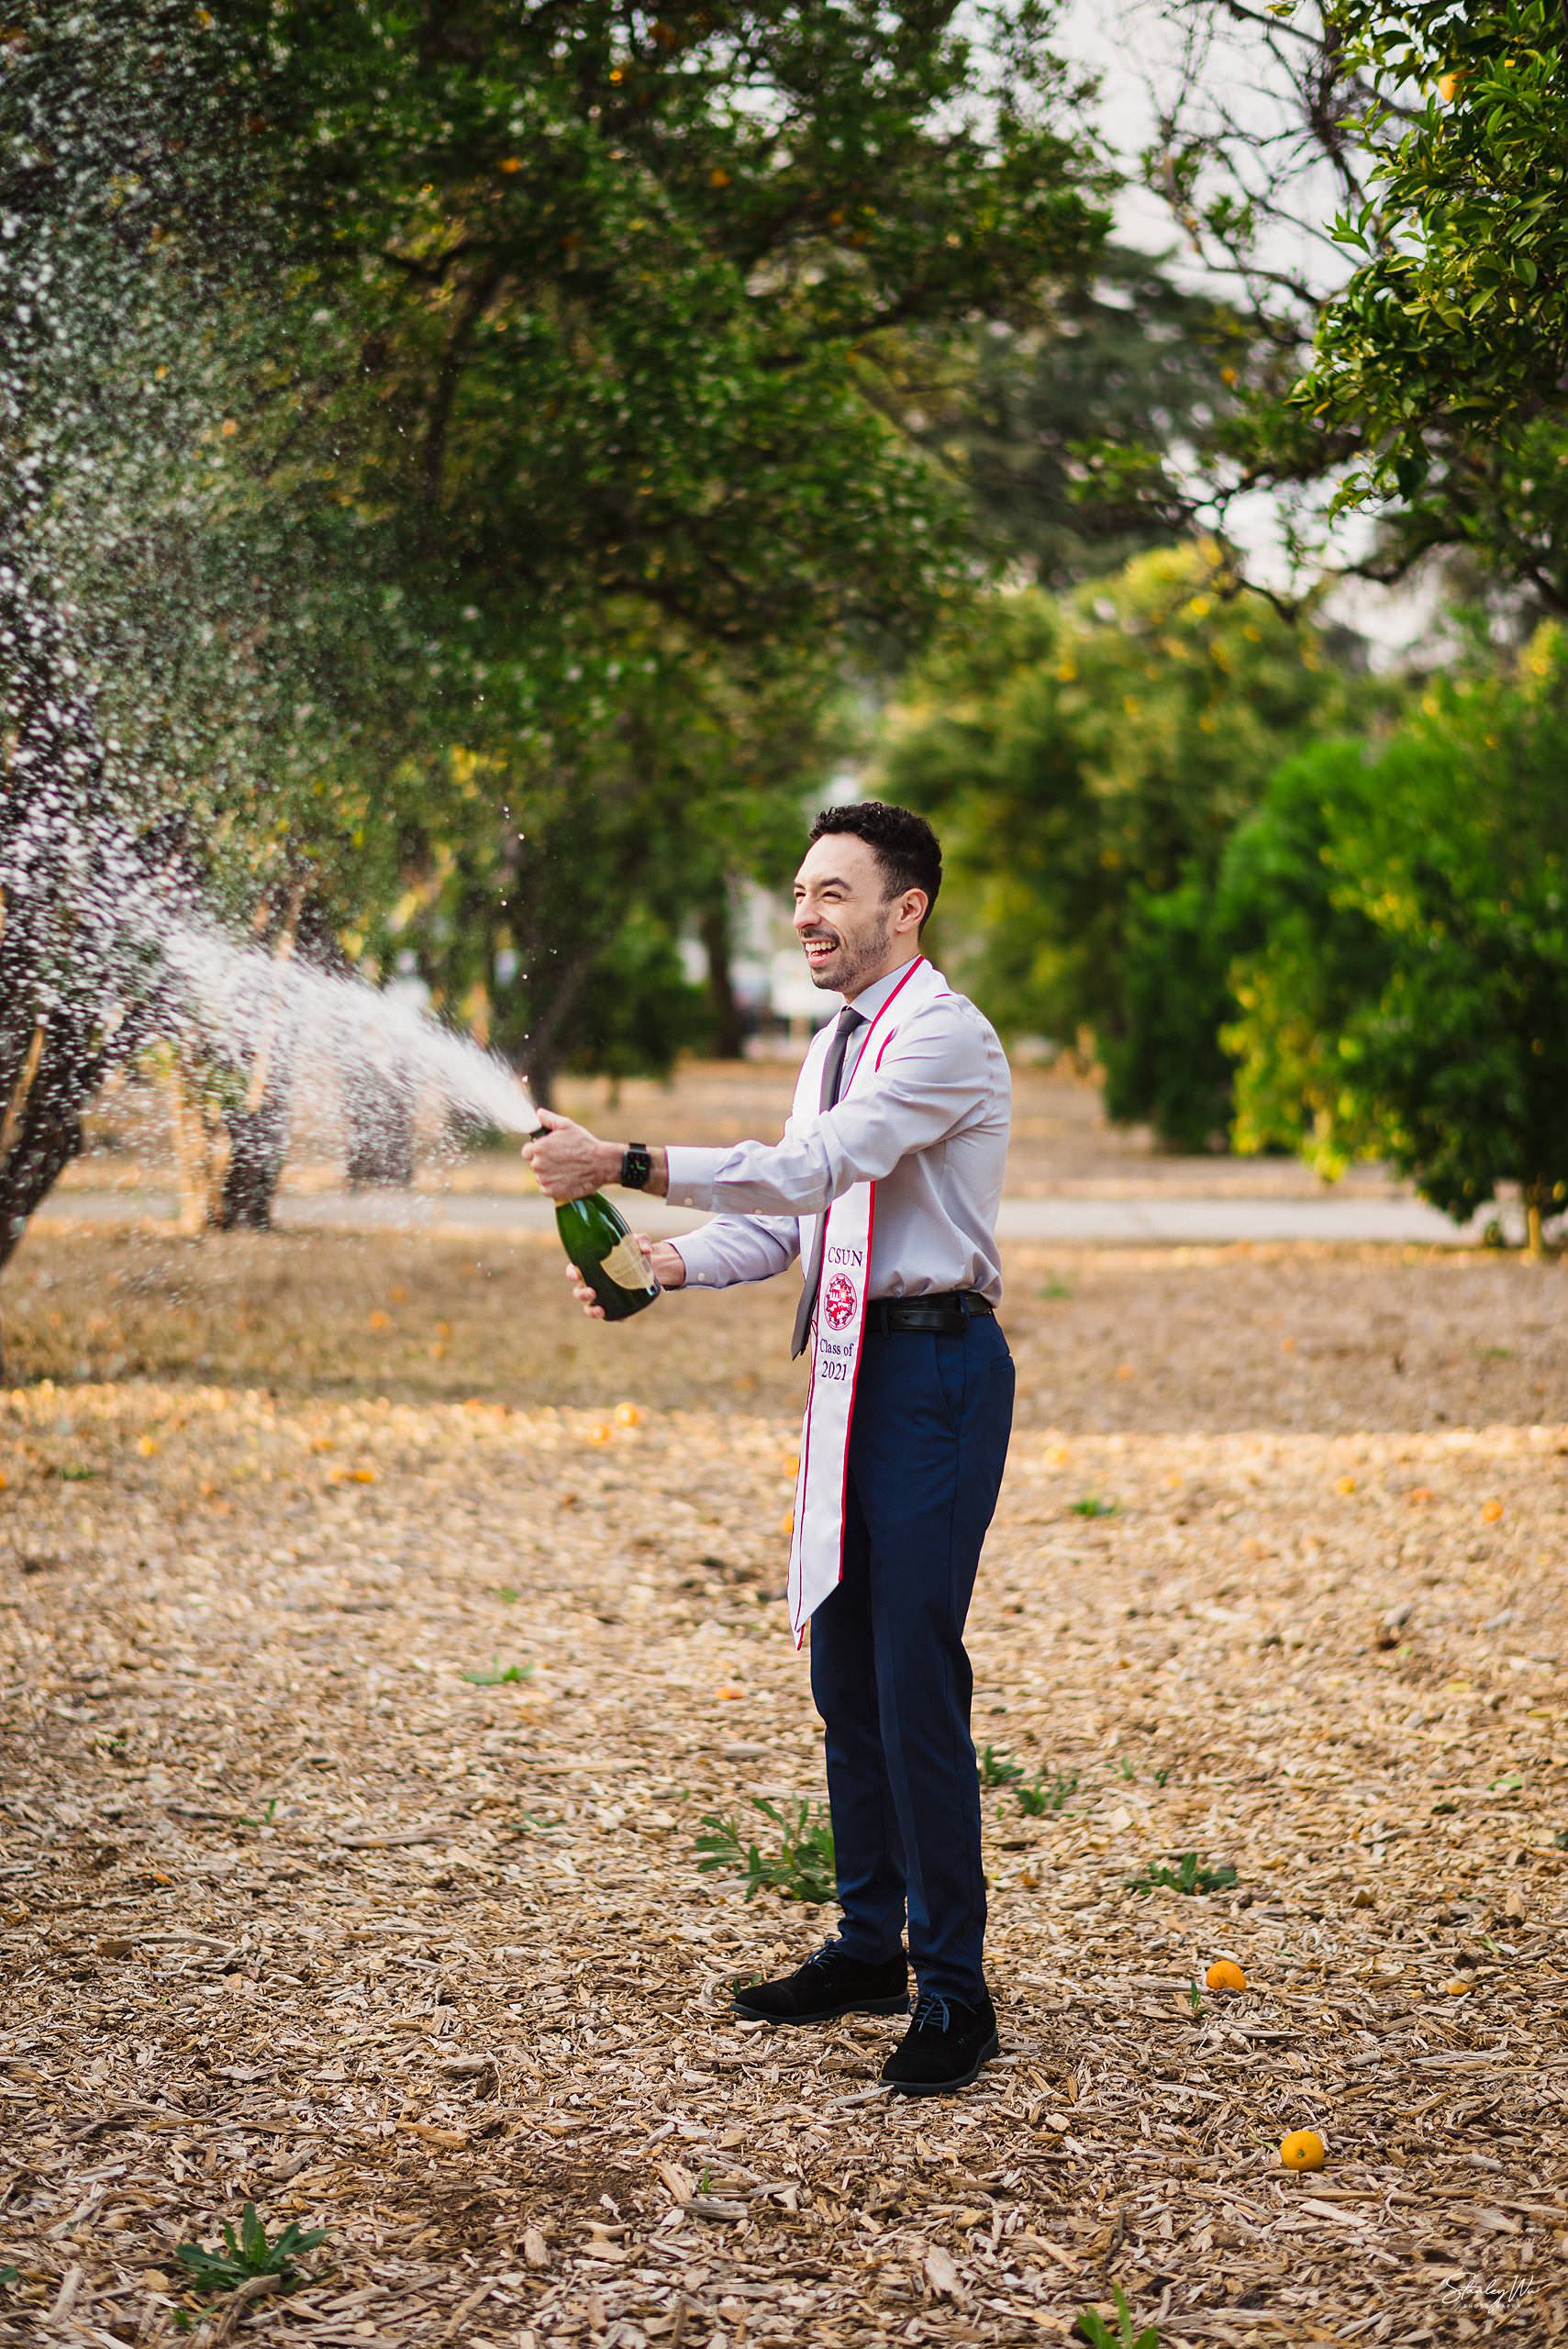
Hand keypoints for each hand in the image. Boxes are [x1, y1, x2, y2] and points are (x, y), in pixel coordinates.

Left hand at [523, 1107, 616, 1201]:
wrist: (601, 1163)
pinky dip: (553, 1186)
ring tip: (566, 1169)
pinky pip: (546, 1189)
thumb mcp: (567, 1125)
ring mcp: (544, 1179)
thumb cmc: (584, 1143)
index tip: (548, 1151)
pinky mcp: (552, 1192)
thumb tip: (538, 1113)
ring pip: (540, 1177)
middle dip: (544, 1162)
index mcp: (538, 1148)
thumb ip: (549, 1119)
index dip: (536, 1151)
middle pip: (534, 1164)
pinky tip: (565, 1179)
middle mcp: (538, 1165)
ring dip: (549, 1174)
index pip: (526, 1152)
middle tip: (561, 1160)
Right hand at [563, 1234, 682, 1319]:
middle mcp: (592, 1282)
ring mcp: (602, 1296)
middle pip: (579, 1291)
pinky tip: (616, 1317)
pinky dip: (610, 1317)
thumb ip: (641, 1242)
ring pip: (589, 1306)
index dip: (571, 1273)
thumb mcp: (638, 1243)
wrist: (650, 1267)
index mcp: (591, 1266)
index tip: (576, 1274)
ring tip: (600, 1309)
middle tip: (593, 1291)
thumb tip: (646, 1250)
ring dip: (591, 1309)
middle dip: (582, 1293)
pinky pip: (610, 1314)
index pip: (574, 1270)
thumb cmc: (635, 1252)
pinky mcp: (615, 1306)